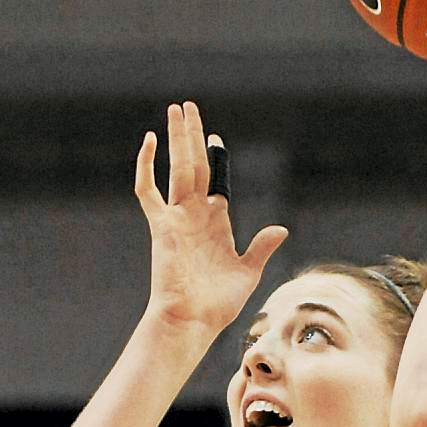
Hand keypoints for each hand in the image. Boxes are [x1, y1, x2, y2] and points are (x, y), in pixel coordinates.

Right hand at [135, 100, 288, 334]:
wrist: (193, 320)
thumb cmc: (217, 304)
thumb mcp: (247, 272)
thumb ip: (260, 247)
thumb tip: (281, 228)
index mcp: (216, 223)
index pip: (216, 181)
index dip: (216, 159)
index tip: (215, 138)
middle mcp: (195, 215)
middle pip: (194, 165)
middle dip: (191, 135)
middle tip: (187, 107)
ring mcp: (177, 218)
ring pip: (176, 167)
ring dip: (177, 137)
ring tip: (175, 109)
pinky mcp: (161, 225)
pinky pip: (148, 190)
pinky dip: (146, 165)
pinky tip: (148, 140)